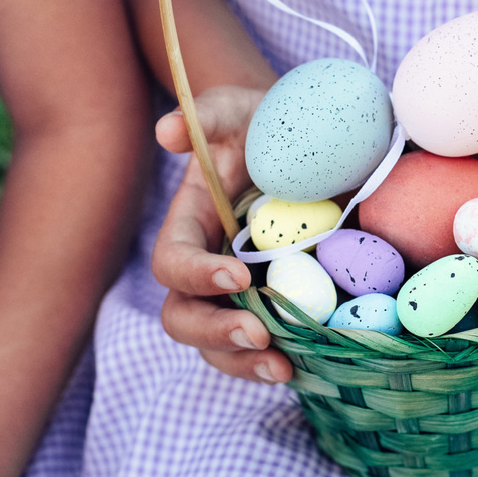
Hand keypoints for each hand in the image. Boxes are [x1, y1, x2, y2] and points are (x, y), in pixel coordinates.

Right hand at [152, 86, 292, 384]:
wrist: (309, 138)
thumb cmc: (266, 121)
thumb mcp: (238, 108)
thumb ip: (204, 114)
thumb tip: (167, 132)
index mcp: (191, 223)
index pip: (171, 261)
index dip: (195, 274)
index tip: (237, 274)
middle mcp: (208, 265)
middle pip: (184, 317)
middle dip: (215, 331)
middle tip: (261, 335)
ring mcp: (242, 291)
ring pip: (219, 345)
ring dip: (245, 364)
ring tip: (284, 369)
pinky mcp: (279, 304)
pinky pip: (265, 348)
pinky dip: (280, 361)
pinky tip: (309, 366)